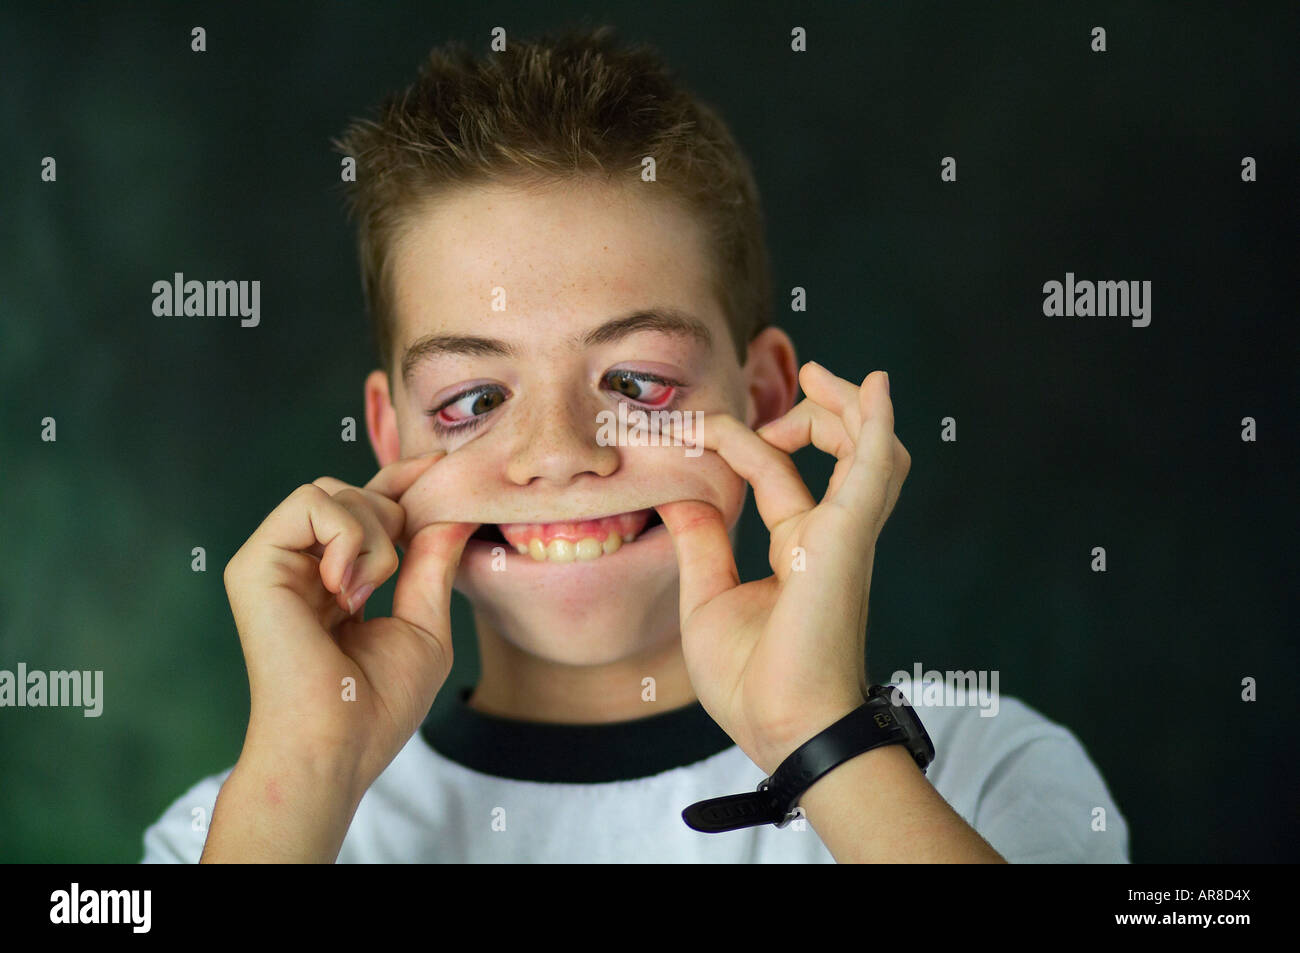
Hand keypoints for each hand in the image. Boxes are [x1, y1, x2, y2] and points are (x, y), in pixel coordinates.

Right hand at [221, 452, 476, 798]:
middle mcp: (301, 566)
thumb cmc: (378, 704)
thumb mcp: (424, 624)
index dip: (400, 481)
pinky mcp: (254, 564)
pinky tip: (344, 587)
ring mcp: (274, 563)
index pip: (366, 508)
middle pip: (353, 491)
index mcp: (336, 580)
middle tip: (390, 576)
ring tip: (365, 592)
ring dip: (371, 534)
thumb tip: (453, 510)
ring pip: (331, 490)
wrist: (336, 745)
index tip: (438, 466)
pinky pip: (309, 501)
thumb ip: (432, 563)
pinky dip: (345, 535)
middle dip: (391, 518)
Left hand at [656, 364, 909, 774]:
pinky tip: (873, 388)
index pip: (773, 471)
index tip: (690, 429)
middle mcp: (828, 534)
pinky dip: (876, 425)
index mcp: (798, 548)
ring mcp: (844, 534)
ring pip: (866, 449)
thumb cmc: (752, 682)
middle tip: (771, 401)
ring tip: (822, 374)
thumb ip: (701, 540)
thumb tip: (677, 493)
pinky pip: (874, 469)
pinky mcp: (849, 537)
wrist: (783, 729)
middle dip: (810, 412)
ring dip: (845, 406)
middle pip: (835, 450)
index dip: (737, 440)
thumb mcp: (708, 597)